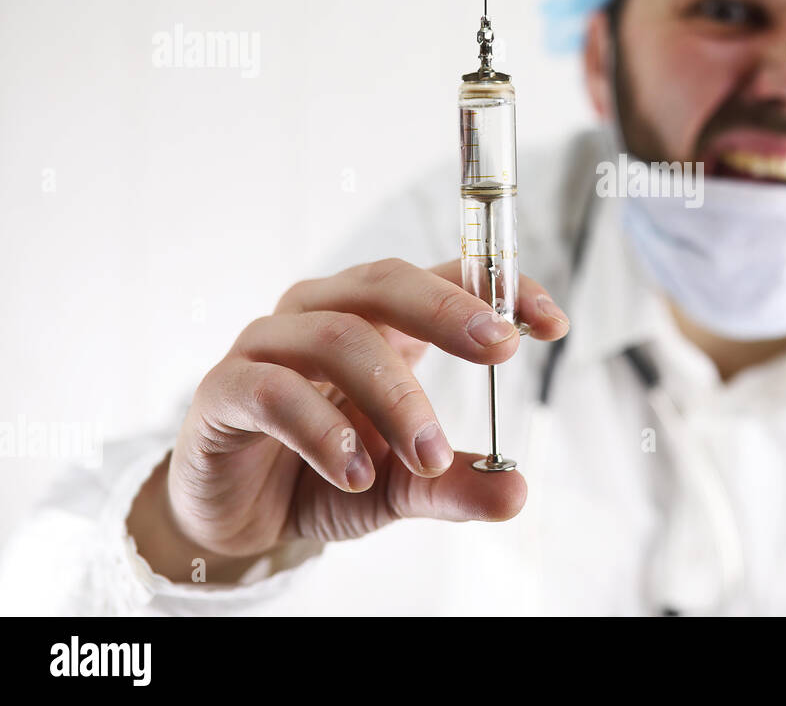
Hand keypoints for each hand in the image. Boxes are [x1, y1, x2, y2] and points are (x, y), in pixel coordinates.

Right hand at [128, 258, 568, 582]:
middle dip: (449, 312)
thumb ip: (453, 484)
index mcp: (378, 319)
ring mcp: (269, 345)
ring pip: (338, 338)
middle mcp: (322, 313)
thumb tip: (516, 491)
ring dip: (395, 396)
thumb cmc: (326, 473)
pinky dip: (324, 431)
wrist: (242, 515)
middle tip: (499, 351)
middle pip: (386, 283)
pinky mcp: (224, 390)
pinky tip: (355, 473)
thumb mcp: (403, 484)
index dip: (498, 288)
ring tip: (429, 455)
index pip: (443, 277)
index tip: (553, 322)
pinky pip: (275, 392)